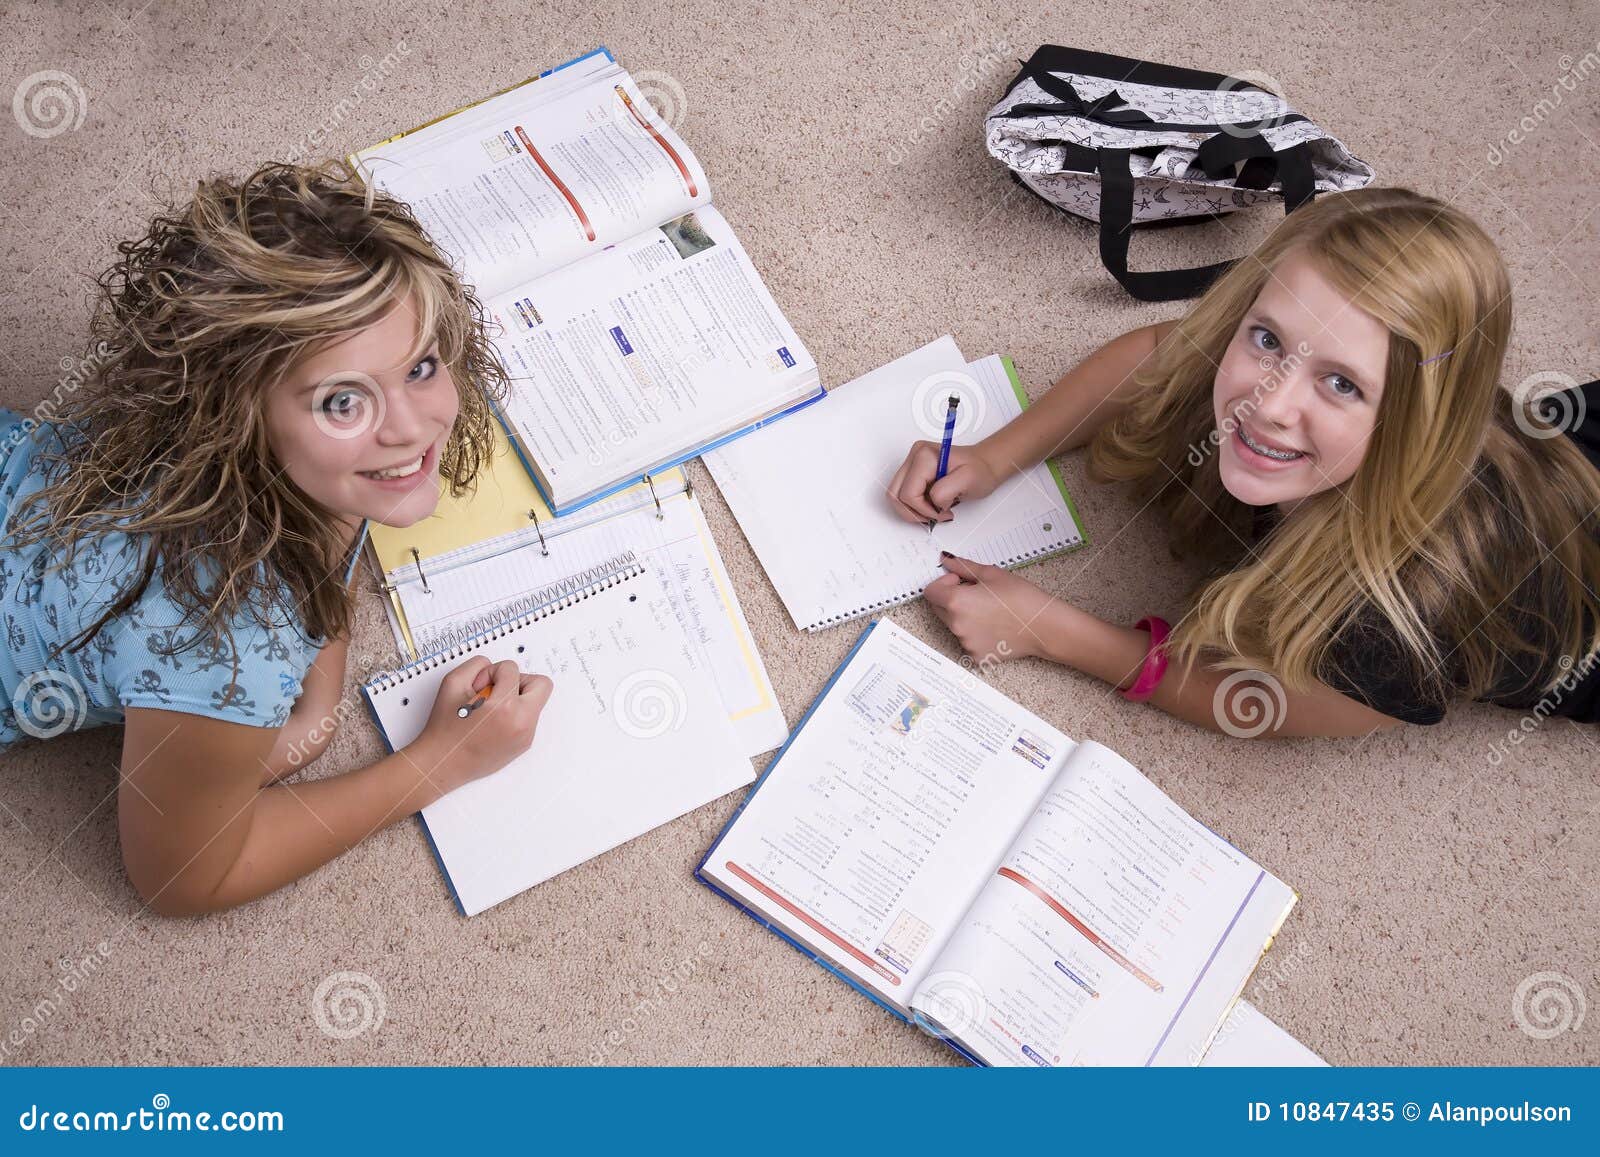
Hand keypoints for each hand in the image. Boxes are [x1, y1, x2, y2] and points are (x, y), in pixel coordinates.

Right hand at [408, 657, 554, 793]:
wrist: (443, 762)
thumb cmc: (445, 729)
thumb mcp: (452, 683)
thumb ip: (476, 665)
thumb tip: (493, 668)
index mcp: (504, 707)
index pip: (512, 669)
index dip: (492, 672)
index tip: (480, 685)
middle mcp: (521, 722)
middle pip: (541, 684)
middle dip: (520, 681)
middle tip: (499, 690)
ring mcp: (525, 735)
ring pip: (536, 701)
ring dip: (517, 698)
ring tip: (492, 708)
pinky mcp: (524, 744)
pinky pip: (529, 718)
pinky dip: (515, 714)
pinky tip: (494, 721)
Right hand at [885, 441, 1003, 524]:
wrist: (984, 464)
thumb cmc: (979, 470)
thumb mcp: (968, 480)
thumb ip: (945, 491)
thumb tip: (932, 503)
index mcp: (924, 456)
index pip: (908, 493)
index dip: (924, 510)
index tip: (942, 513)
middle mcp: (913, 456)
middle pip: (895, 495)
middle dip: (914, 512)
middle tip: (935, 515)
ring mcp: (910, 464)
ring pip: (896, 497)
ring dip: (913, 510)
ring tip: (934, 510)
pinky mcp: (912, 472)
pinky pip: (903, 495)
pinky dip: (915, 506)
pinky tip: (932, 504)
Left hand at [923, 554, 1063, 661]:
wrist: (1044, 626)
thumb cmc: (1022, 598)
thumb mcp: (991, 574)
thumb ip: (962, 567)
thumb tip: (945, 560)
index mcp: (956, 602)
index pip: (930, 592)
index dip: (944, 583)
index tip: (960, 581)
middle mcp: (956, 625)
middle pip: (940, 609)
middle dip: (952, 599)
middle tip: (979, 595)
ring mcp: (965, 643)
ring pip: (954, 625)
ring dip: (964, 617)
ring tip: (991, 612)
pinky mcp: (976, 656)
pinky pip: (967, 641)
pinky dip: (976, 634)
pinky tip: (995, 627)